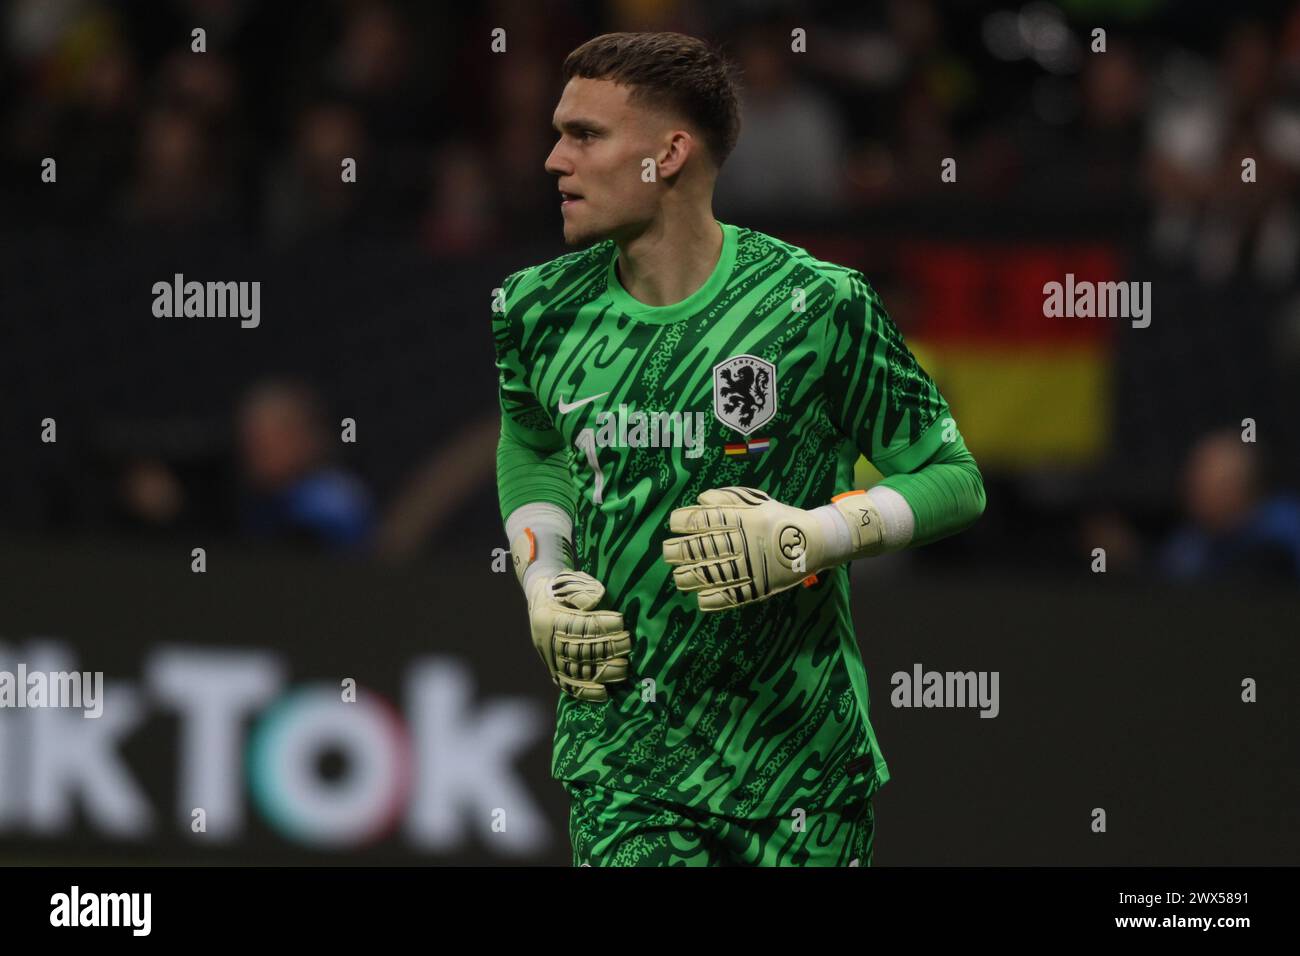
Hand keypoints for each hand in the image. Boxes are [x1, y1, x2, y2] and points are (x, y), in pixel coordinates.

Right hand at [527, 570, 630, 701]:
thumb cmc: (562, 587)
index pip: (577, 623)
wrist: (540, 597)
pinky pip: (567, 685)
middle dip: (606, 648)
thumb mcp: (569, 581)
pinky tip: (603, 694)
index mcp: (548, 616)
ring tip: (624, 669)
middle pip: (578, 649)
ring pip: (575, 671)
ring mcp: (548, 657)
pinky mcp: (552, 669)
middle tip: (628, 644)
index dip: (601, 624)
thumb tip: (596, 600)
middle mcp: (545, 640)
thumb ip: (582, 590)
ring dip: (601, 672)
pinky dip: (585, 692)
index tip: (622, 622)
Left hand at [662, 487, 829, 611]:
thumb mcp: (757, 501)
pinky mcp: (760, 587)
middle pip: (706, 548)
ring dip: (691, 577)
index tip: (673, 523)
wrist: (815, 541)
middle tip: (666, 552)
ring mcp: (754, 567)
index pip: (709, 519)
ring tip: (678, 576)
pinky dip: (714, 600)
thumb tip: (699, 500)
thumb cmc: (780, 517)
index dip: (686, 521)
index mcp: (746, 519)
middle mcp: (747, 542)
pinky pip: (734, 596)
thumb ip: (728, 498)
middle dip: (681, 550)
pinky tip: (699, 599)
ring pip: (715, 574)